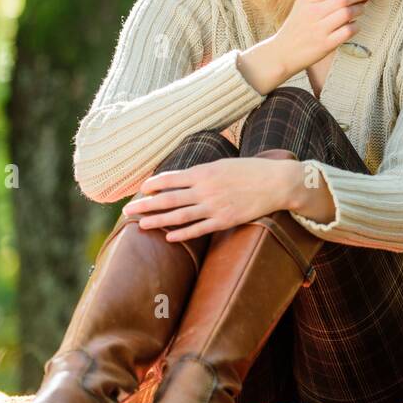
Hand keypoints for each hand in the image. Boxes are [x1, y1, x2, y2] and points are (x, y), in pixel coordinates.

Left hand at [121, 156, 296, 242]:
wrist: (276, 182)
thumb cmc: (251, 170)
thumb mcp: (223, 165)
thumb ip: (203, 173)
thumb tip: (183, 178)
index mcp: (204, 172)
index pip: (170, 179)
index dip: (152, 185)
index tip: (141, 190)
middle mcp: (205, 189)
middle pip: (167, 198)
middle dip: (144, 205)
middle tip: (127, 211)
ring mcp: (213, 206)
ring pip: (178, 215)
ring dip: (158, 220)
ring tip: (141, 225)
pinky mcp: (224, 220)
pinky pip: (198, 229)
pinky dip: (182, 234)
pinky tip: (169, 237)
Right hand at [270, 0, 374, 74]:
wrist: (285, 50)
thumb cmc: (298, 21)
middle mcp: (313, 12)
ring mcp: (319, 29)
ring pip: (347, 14)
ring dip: (360, 9)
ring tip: (362, 7)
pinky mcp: (326, 45)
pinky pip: (347, 32)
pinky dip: (356, 26)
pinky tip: (355, 24)